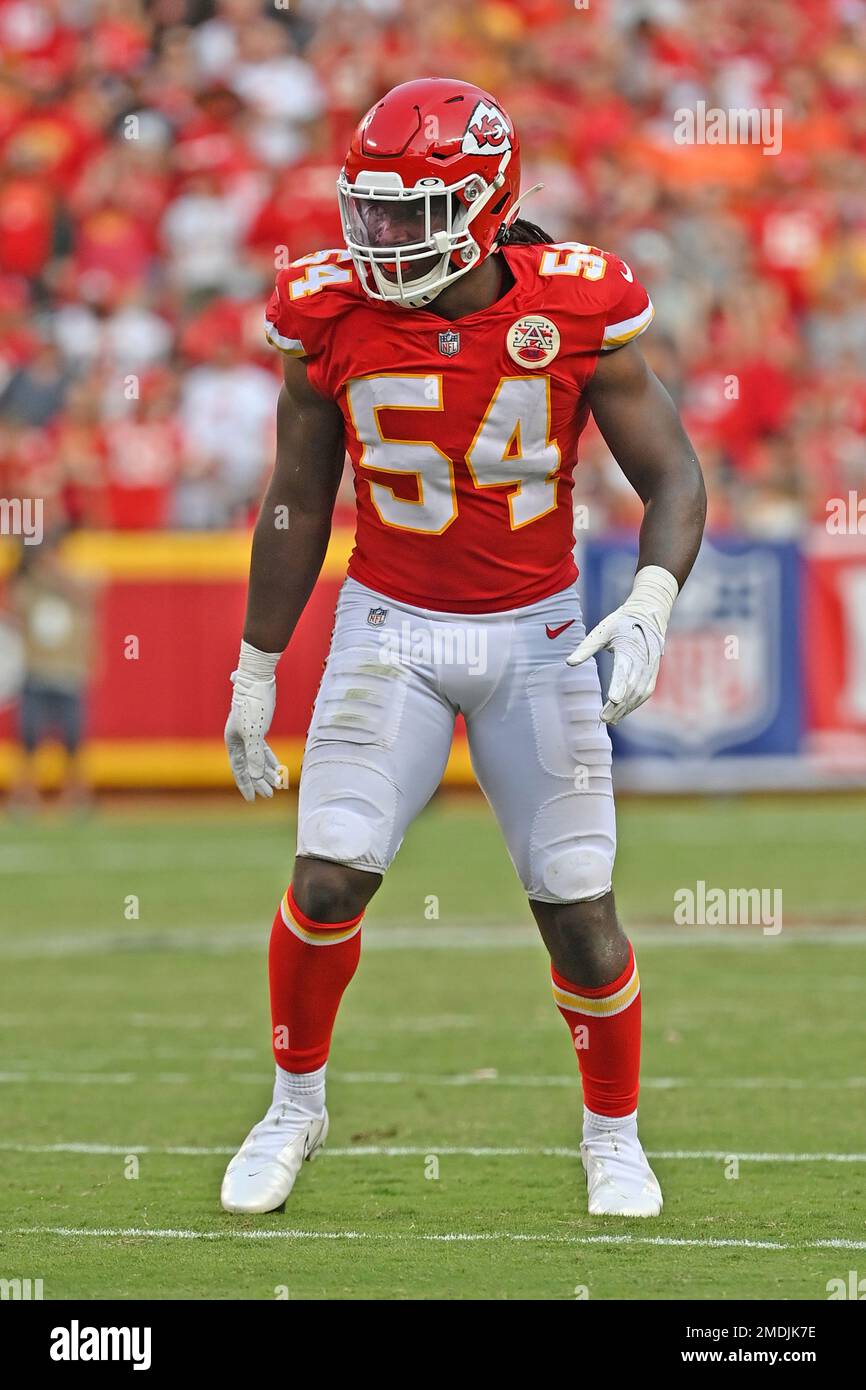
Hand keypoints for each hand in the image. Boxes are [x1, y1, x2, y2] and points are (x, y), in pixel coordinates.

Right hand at [225, 667, 280, 800]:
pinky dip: (271, 758)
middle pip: (248, 765)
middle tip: (269, 795)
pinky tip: (277, 767)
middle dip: (258, 781)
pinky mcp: (259, 727)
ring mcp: (248, 733)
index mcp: (233, 742)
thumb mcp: (255, 733)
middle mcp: (238, 739)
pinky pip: (264, 749)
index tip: (251, 799)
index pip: (239, 769)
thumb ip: (255, 755)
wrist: (257, 679)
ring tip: (276, 785)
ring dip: (266, 771)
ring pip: (257, 758)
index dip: (246, 785)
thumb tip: (255, 775)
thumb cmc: (253, 704)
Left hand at [567, 608, 664, 725]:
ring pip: (640, 692)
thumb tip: (569, 663)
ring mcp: (650, 667)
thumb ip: (586, 648)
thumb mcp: (601, 631)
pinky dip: (635, 704)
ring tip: (611, 719)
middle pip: (631, 686)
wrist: (648, 615)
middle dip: (619, 704)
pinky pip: (646, 691)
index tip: (612, 700)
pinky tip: (623, 712)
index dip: (619, 686)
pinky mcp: (653, 672)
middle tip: (603, 718)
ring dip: (627, 708)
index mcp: (629, 648)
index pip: (624, 670)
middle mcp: (642, 660)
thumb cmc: (621, 623)